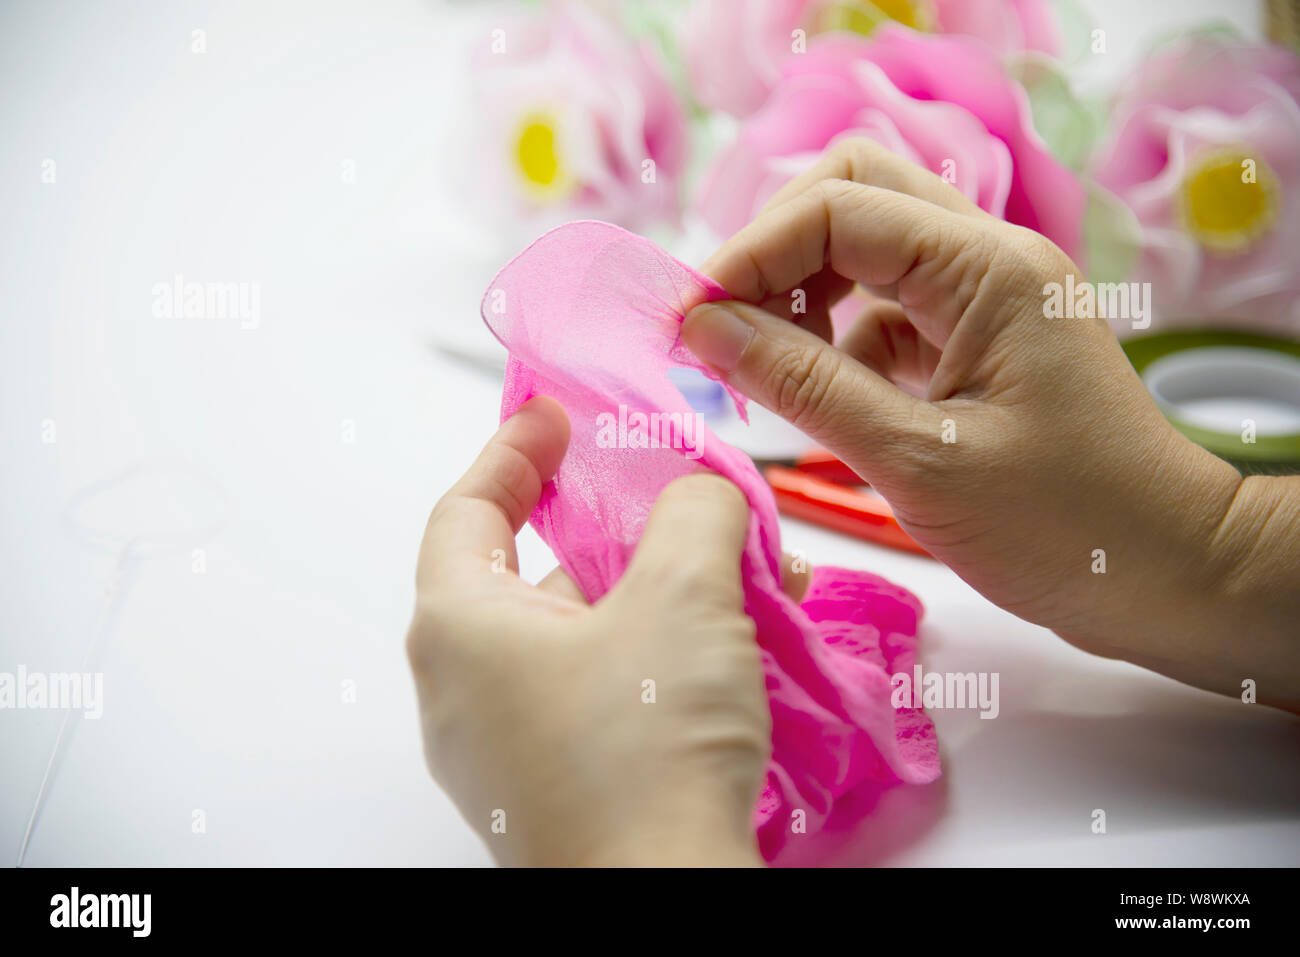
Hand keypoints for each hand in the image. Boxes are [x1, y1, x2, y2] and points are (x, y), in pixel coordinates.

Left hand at [406, 397, 769, 865]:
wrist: (664, 909)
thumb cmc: (645, 756)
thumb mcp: (682, 596)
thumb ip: (692, 513)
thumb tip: (699, 498)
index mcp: (459, 628)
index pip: (467, 509)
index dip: (513, 450)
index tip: (555, 417)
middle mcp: (464, 689)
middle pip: (532, 573)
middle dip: (617, 533)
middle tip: (670, 503)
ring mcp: (504, 749)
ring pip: (577, 639)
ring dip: (654, 601)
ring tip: (737, 585)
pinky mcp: (553, 788)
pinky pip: (594, 695)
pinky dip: (652, 659)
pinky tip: (726, 656)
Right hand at [682, 138, 1299, 706]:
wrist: (1164, 575)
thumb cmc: (1060, 525)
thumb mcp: (917, 459)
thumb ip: (803, 385)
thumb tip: (703, 328)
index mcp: (984, 267)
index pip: (836, 207)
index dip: (749, 257)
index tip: (689, 326)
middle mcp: (986, 259)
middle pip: (852, 195)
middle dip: (775, 253)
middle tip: (725, 332)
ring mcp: (983, 298)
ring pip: (865, 252)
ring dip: (802, 296)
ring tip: (761, 370)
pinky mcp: (976, 342)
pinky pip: (885, 312)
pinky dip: (837, 344)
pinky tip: (820, 402)